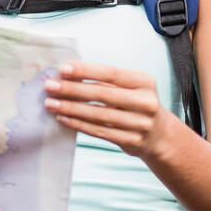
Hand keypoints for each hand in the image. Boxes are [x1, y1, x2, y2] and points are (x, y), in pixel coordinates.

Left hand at [44, 62, 171, 159]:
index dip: (85, 71)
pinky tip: (63, 118)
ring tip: (51, 103)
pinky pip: (98, 131)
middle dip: (72, 89)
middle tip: (50, 86)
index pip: (110, 73)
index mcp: (145, 82)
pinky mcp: (131, 140)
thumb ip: (106, 82)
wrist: (159, 136)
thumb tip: (70, 74)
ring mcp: (140, 124)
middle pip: (102, 94)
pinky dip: (78, 124)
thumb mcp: (131, 88)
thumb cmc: (137, 105)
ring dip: (70, 108)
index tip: (62, 69)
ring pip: (98, 115)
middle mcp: (145, 102)